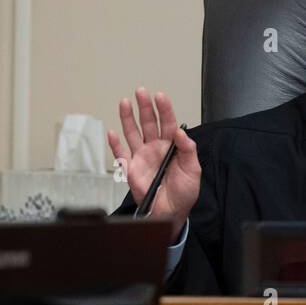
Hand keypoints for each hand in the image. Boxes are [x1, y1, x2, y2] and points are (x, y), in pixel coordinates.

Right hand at [107, 88, 200, 239]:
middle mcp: (155, 147)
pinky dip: (115, 144)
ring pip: (132, 132)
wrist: (171, 212)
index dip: (164, 109)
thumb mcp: (193, 170)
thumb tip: (181, 131)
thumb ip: (188, 150)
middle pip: (148, 122)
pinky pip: (121, 154)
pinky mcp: (131, 168)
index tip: (159, 96)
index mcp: (172, 145)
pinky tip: (112, 132)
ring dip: (127, 118)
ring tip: (124, 103)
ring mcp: (142, 156)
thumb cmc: (184, 192)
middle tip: (141, 92)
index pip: (167, 122)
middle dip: (144, 107)